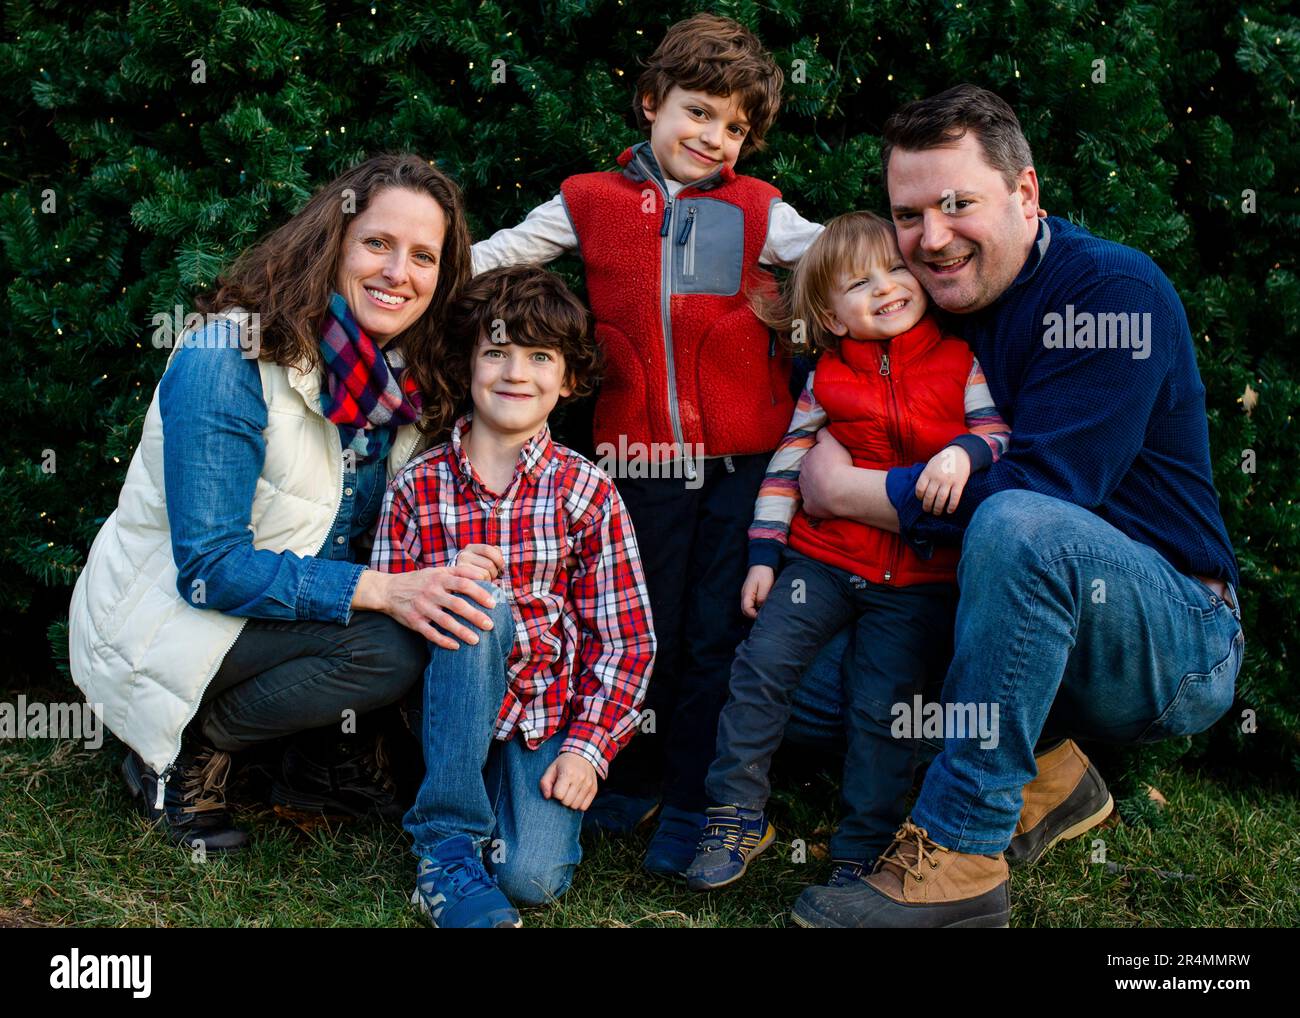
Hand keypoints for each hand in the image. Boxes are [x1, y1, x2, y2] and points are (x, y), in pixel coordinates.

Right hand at [354, 568, 498, 649]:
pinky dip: (443, 641)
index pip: (464, 583)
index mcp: (440, 578)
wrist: (388, 590)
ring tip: (476, 640)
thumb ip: (458, 572)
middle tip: (490, 625)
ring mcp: (422, 607)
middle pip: (457, 604)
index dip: (480, 593)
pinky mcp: (414, 621)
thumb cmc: (420, 581)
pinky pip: (430, 633)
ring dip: (462, 632)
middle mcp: (431, 592)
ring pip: (445, 621)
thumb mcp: (437, 571)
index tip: (493, 603)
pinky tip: (456, 646)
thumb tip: (484, 576)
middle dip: (475, 616)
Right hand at [453, 543, 503, 581]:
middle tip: (492, 577)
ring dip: (489, 580)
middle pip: (489, 564)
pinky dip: (484, 585)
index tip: (501, 567)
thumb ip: (492, 553)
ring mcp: (460, 567)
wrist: (455, 581)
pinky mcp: (460, 579)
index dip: (498, 559)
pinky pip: (479, 582)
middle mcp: (463, 555)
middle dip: (495, 573)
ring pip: (485, 574)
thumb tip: (498, 551)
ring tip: (486, 581)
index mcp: (470, 548)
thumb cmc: (475, 569)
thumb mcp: (482, 558)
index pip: (488, 549)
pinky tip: (482, 585)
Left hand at [539, 751, 597, 810]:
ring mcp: (588, 785)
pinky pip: (584, 807)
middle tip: (563, 790)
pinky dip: (578, 805)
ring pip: (575, 806)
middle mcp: (580, 779)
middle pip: (566, 802)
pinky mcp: (594, 789)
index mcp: (567, 773)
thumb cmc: (564, 764)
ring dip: (570, 802)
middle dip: (562, 799)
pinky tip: (576, 796)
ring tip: (569, 793)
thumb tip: (547, 797)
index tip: (556, 787)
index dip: (554, 793)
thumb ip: (545, 783)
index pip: (558, 794)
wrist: (582, 755)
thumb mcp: (551, 769)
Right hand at [741, 565, 774, 618]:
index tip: (762, 616)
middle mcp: (745, 595)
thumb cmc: (764, 574)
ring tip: (764, 612)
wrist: (762, 564)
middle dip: (753, 615)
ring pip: (747, 608)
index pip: (746, 610)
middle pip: (745, 611)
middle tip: (764, 616)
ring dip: (754, 611)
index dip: (754, 615)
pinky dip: (755, 607)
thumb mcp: (765, 586)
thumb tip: (760, 608)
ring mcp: (747, 594)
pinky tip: (763, 606)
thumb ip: (762, 598)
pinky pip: (750, 604)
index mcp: (747, 594)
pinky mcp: (750, 593)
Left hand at [799, 429, 852, 518]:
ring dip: (817, 490)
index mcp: (806, 461)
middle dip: (816, 475)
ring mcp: (805, 493)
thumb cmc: (837, 464)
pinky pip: (812, 506)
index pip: (811, 459)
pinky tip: (827, 504)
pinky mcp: (810, 507)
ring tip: (831, 490)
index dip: (819, 460)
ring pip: (809, 490)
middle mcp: (802, 477)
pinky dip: (818, 505)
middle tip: (831, 476)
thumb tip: (819, 430)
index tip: (829, 462)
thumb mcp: (831, 441)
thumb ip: (823, 434)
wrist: (839, 489)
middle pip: (808, 475)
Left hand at [916, 445, 970, 514]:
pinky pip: (955, 498)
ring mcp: (948, 481)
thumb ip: (926, 475)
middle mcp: (937, 477)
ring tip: (936, 512)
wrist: (960, 453)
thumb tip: (921, 490)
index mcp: (928, 472)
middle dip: (927, 506)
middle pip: (929, 496)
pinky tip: (949, 511)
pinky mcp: (959, 483)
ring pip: (941, 499)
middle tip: (927, 510)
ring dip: (937, 509)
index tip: (921, 500)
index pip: (920, 488)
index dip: (919, 496)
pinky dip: (951, 506)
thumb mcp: (931, 464)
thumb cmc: (943, 460)